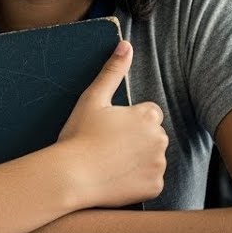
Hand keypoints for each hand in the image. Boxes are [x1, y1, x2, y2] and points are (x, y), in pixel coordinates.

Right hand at [56, 41, 167, 208]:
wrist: (71, 176)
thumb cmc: (79, 135)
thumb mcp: (93, 98)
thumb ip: (113, 71)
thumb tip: (126, 45)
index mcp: (148, 116)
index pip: (150, 114)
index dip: (128, 120)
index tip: (109, 128)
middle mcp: (160, 139)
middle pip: (152, 136)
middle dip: (136, 140)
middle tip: (107, 146)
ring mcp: (159, 165)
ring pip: (152, 158)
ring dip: (137, 160)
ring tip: (110, 162)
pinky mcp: (155, 187)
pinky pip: (150, 181)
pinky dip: (137, 181)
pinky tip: (116, 177)